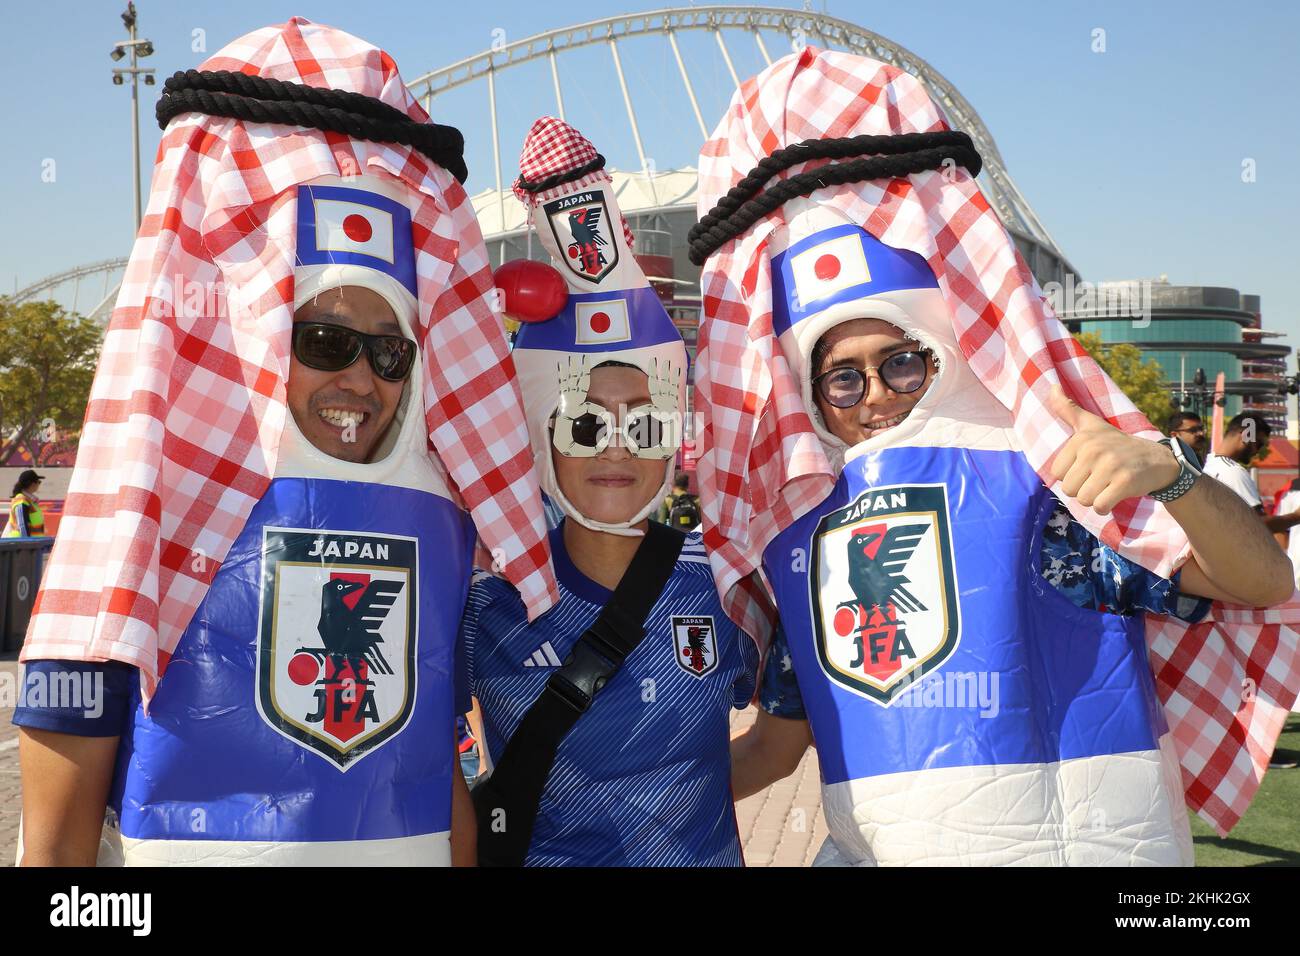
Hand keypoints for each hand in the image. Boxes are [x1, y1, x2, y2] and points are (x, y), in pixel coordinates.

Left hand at [1047, 384, 1179, 515]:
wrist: (1157, 459)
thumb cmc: (1117, 444)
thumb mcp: (1091, 424)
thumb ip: (1068, 409)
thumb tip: (1051, 386)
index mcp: (1081, 439)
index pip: (1057, 474)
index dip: (1072, 476)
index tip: (1088, 467)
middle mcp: (1093, 450)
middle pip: (1069, 489)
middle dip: (1083, 489)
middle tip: (1100, 478)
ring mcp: (1110, 466)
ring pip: (1083, 500)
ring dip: (1094, 499)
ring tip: (1108, 486)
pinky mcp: (1124, 483)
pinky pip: (1100, 507)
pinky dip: (1105, 508)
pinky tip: (1114, 496)